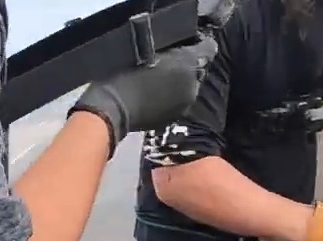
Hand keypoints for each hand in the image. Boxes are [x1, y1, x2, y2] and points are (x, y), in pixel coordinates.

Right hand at [70, 37, 217, 157]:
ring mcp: (187, 103)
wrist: (114, 106)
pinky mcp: (176, 116)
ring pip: (190, 87)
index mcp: (188, 63)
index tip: (188, 42)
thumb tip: (185, 47)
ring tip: (160, 79)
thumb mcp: (148, 49)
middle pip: (198, 70)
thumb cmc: (124, 71)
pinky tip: (156, 95)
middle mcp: (193, 84)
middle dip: (188, 65)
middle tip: (169, 62)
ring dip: (181, 82)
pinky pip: (180, 102)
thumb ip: (172, 49)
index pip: (208, 48)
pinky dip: (173, 97)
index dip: (200, 44)